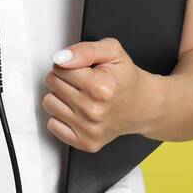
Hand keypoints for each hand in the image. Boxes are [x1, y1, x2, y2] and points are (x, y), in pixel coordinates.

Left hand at [42, 37, 157, 151]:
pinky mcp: (86, 143)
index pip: (60, 68)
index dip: (69, 63)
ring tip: (80, 95)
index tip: (82, 68)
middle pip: (52, 84)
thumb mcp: (112, 52)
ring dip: (60, 96)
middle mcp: (94, 111)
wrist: (143, 106)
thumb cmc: (126, 79)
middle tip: (82, 80)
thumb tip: (60, 58)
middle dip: (63, 77)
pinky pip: (52, 125)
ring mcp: (90, 129)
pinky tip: (78, 111)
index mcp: (101, 87)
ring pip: (49, 103)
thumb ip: (85, 50)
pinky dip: (61, 116)